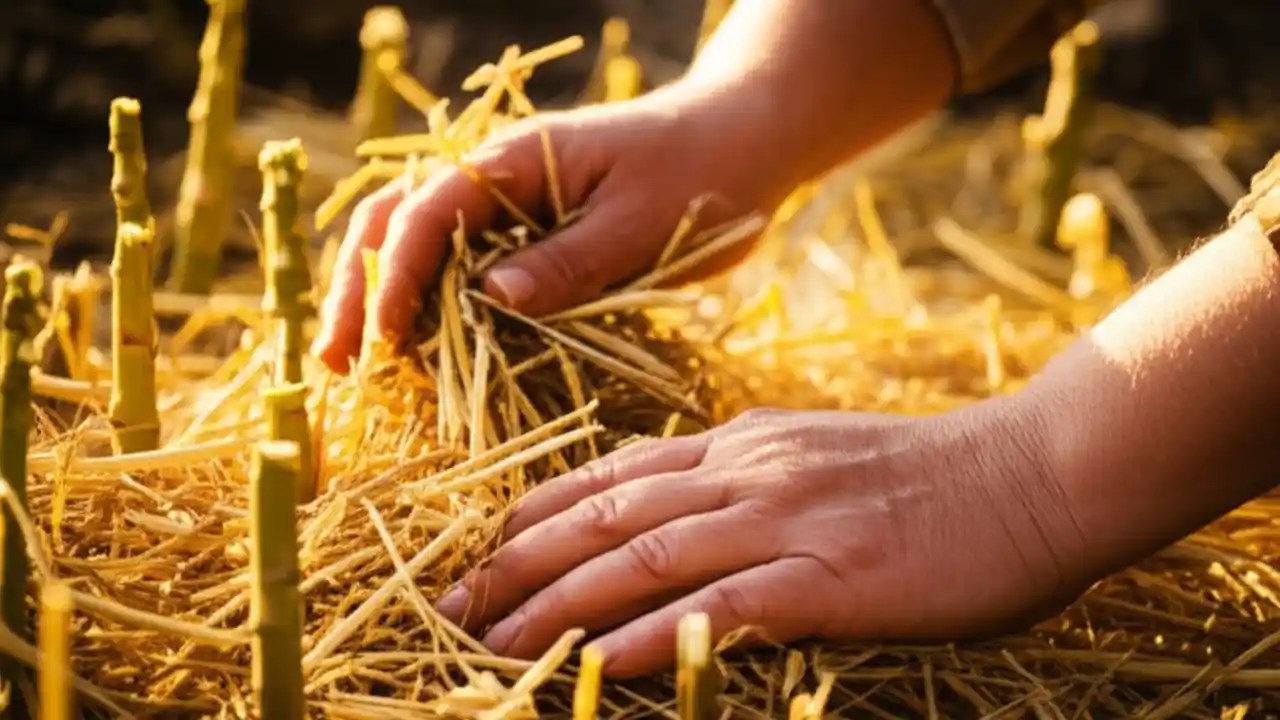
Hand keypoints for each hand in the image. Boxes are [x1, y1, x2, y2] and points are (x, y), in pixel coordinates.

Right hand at [311, 83, 791, 373]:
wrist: (743, 137)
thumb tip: (490, 299)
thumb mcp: (642, 225)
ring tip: (359, 364)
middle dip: (357, 290)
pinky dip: (428, 302)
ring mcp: (506, 200)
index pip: (425, 212)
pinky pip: (459, 262)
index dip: (393, 278)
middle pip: (393, 221)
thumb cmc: (703, 172)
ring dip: (379, 297)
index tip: (383, 343)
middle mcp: (496, 174)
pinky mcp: (526, 228)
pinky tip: (417, 347)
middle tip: (336, 364)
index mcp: (515, 159)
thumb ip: (569, 261)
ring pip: (414, 240)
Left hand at [435, 400, 1087, 675]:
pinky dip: (646, 640)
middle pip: (605, 516)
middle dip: (517, 560)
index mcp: (746, 444)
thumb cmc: (939, 476)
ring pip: (640, 559)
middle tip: (449, 601)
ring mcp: (784, 521)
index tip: (483, 544)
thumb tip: (690, 511)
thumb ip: (754, 478)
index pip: (616, 474)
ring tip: (486, 641)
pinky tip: (593, 668)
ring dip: (553, 604)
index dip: (539, 511)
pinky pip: (717, 610)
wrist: (1035, 471)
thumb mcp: (825, 456)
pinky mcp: (827, 578)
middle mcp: (748, 473)